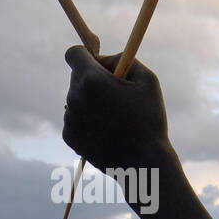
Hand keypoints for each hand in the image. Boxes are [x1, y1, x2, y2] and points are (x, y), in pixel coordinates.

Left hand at [63, 48, 172, 174]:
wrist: (143, 164)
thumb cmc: (150, 120)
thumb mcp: (147, 80)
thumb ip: (124, 60)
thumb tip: (105, 58)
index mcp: (91, 80)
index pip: (73, 54)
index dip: (86, 54)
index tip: (96, 61)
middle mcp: (74, 97)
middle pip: (76, 76)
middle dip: (92, 78)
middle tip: (114, 91)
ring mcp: (69, 119)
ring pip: (76, 98)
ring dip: (90, 100)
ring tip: (114, 116)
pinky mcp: (68, 136)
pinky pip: (75, 118)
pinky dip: (86, 119)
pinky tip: (106, 131)